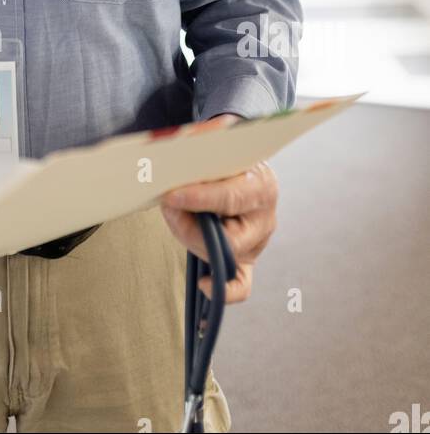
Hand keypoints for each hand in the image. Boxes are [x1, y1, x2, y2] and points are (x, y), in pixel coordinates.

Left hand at [159, 114, 277, 303]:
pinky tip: (205, 286)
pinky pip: (243, 285)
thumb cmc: (222, 155)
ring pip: (226, 257)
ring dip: (192, 240)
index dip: (200, 198)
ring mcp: (257, 242)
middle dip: (191, 225)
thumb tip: (187, 142)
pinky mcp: (247, 260)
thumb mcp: (216, 141)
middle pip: (229, 237)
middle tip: (167, 205)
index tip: (171, 195)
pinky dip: (226, 292)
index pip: (232, 197)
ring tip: (173, 217)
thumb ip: (203, 140)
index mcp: (262, 185)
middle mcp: (266, 217)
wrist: (235, 165)